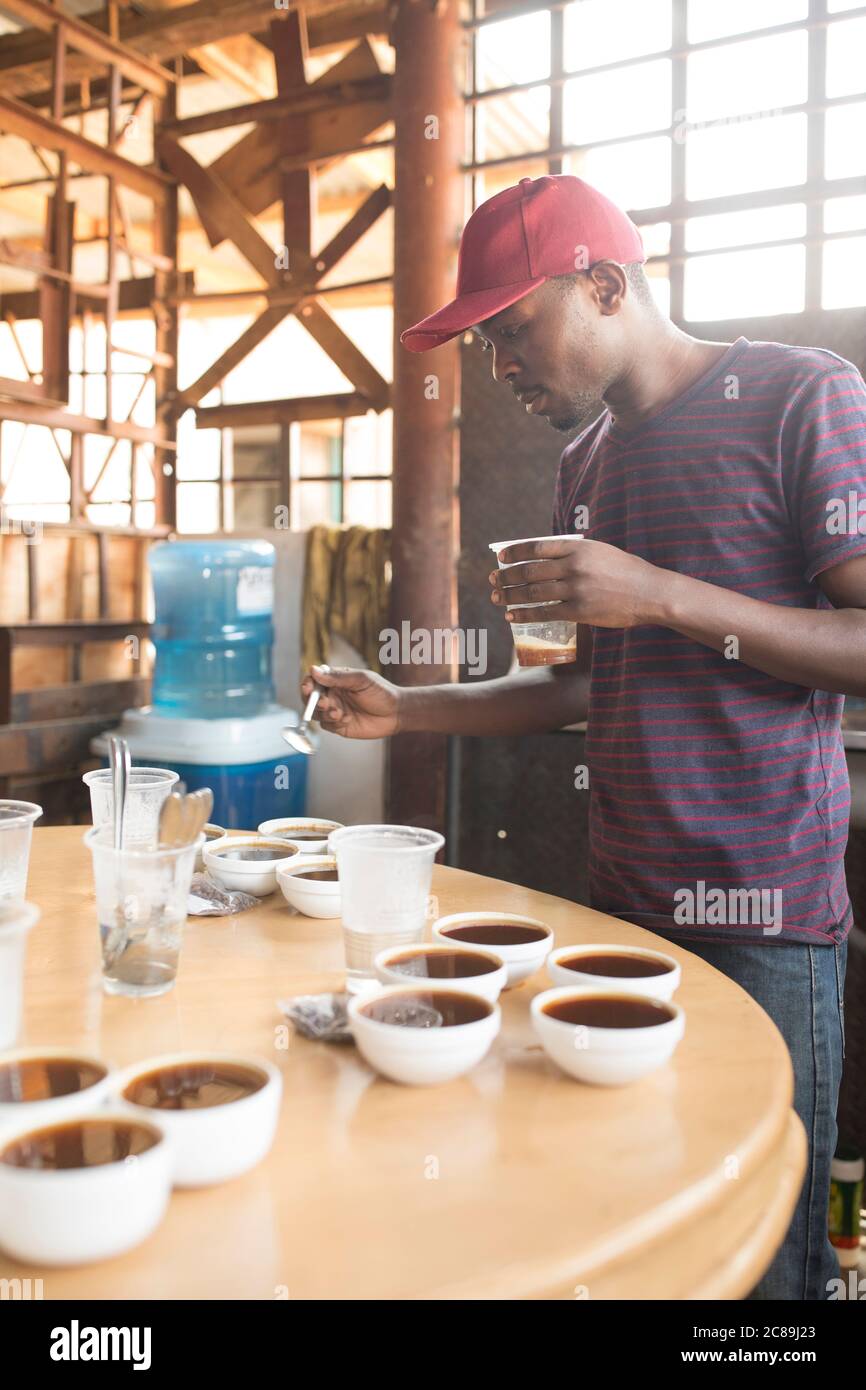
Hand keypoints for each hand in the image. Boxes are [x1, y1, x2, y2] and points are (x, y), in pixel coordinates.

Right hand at [300, 664, 399, 738]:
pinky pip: (326, 725)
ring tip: (339, 713)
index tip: (308, 687)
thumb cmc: (381, 692)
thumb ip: (338, 677)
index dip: (308, 684)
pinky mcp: (339, 725)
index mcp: (336, 680)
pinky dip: (333, 723)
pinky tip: (348, 719)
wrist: (396, 713)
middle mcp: (332, 695)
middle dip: (313, 701)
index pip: (314, 680)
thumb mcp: (361, 680)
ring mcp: (335, 710)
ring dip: (324, 713)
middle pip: (310, 698)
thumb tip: (313, 670)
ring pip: (316, 713)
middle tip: (325, 703)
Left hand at [489, 538, 663, 628]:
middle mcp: (574, 566)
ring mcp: (576, 589)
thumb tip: (543, 560)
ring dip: (510, 596)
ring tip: (496, 598)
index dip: (514, 552)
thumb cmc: (625, 571)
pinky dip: (524, 614)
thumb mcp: (599, 551)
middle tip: (492, 580)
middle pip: (529, 570)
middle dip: (506, 576)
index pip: (536, 547)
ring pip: (533, 592)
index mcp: (578, 547)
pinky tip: (512, 616)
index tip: (501, 557)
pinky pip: (544, 613)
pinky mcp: (580, 611)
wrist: (650, 592)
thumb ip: (573, 553)